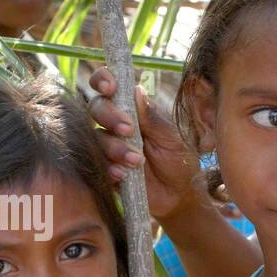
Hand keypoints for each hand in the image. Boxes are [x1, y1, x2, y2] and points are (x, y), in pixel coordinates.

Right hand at [86, 67, 201, 220]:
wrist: (179, 196)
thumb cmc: (179, 161)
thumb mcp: (171, 137)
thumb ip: (152, 117)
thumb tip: (136, 89)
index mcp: (133, 109)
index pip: (109, 86)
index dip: (103, 80)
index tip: (110, 87)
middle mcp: (115, 124)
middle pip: (96, 108)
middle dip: (110, 116)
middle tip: (128, 129)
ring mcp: (108, 146)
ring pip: (97, 137)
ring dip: (115, 148)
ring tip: (137, 161)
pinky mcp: (104, 168)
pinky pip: (97, 164)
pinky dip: (110, 168)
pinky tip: (124, 175)